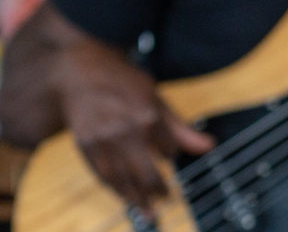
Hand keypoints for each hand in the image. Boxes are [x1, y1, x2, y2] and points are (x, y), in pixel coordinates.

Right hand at [54, 39, 214, 215]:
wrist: (78, 73)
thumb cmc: (122, 82)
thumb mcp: (156, 96)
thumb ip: (181, 127)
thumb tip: (208, 146)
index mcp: (147, 116)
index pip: (168, 149)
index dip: (171, 154)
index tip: (171, 156)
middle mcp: (124, 132)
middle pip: (145, 172)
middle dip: (157, 189)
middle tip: (166, 199)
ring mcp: (102, 142)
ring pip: (122, 179)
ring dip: (136, 199)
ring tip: (149, 213)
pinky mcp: (85, 148)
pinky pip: (103, 176)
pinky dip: (115, 189)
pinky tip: (125, 197)